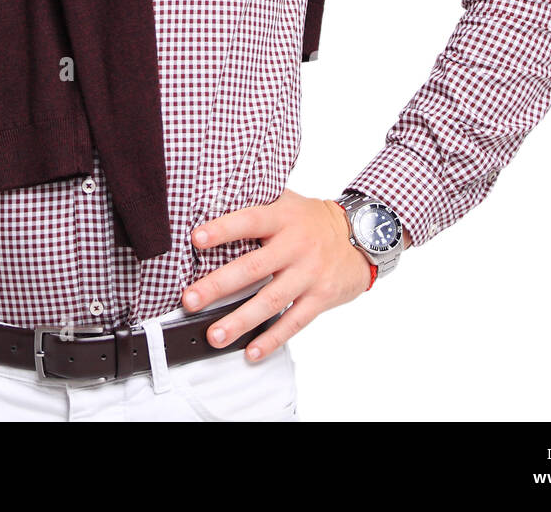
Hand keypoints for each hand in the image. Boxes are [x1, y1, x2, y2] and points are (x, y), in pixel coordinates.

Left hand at [180, 188, 381, 361]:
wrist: (361, 236)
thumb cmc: (311, 219)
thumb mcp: (286, 200)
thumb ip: (256, 201)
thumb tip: (212, 199)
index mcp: (283, 217)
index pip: (249, 220)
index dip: (223, 229)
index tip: (196, 238)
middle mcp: (295, 246)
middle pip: (253, 267)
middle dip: (218, 285)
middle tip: (190, 300)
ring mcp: (308, 274)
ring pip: (271, 300)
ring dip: (240, 320)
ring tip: (214, 335)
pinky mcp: (320, 297)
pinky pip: (294, 321)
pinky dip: (272, 338)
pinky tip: (252, 350)